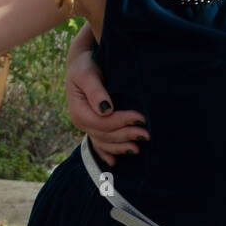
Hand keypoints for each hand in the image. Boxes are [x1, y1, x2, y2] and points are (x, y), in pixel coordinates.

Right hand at [66, 45, 149, 166]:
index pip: (103, 122)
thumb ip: (95, 91)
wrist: (82, 64)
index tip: (141, 118)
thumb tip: (106, 109)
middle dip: (126, 135)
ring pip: (104, 141)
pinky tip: (115, 162)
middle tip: (146, 135)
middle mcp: (81, 121)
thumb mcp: (86, 74)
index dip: (122, 122)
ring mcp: (87, 126)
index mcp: (78, 111)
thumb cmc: (85, 65)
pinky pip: (99, 143)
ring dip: (120, 147)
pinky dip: (107, 152)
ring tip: (137, 149)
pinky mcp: (93, 125)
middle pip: (105, 134)